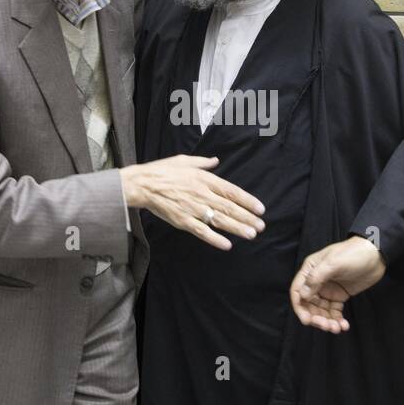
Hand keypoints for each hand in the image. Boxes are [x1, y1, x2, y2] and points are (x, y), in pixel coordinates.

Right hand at [120, 154, 264, 250]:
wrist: (142, 185)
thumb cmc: (161, 171)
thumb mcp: (184, 160)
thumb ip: (202, 162)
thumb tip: (215, 160)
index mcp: (204, 179)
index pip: (231, 191)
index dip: (247, 200)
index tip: (260, 209)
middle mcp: (202, 194)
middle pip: (229, 208)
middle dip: (247, 217)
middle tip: (261, 226)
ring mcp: (193, 208)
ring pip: (219, 220)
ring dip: (237, 228)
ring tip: (251, 234)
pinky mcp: (183, 221)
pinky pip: (202, 231)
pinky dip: (215, 239)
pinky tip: (227, 245)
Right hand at [289, 236, 384, 332]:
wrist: (376, 254)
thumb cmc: (354, 253)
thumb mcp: (334, 263)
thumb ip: (316, 278)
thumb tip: (302, 295)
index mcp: (311, 270)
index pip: (297, 291)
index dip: (300, 307)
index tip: (307, 320)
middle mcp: (316, 281)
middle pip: (309, 305)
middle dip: (316, 318)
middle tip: (327, 326)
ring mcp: (328, 289)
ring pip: (321, 311)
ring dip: (327, 321)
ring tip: (337, 328)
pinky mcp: (339, 296)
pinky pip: (334, 311)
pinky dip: (337, 320)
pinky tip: (344, 325)